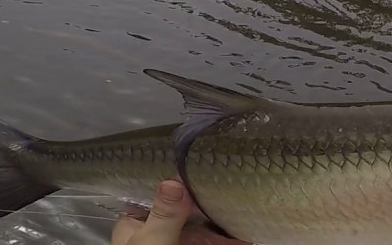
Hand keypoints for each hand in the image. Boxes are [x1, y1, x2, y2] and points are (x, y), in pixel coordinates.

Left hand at [111, 180, 247, 244]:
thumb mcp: (153, 244)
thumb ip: (164, 216)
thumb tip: (173, 181)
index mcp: (136, 224)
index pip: (156, 190)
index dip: (178, 174)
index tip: (203, 156)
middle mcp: (160, 230)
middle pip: (188, 205)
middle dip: (212, 194)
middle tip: (238, 174)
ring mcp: (182, 242)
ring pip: (207, 225)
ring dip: (229, 217)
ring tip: (252, 200)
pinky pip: (220, 241)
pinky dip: (236, 238)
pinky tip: (254, 232)